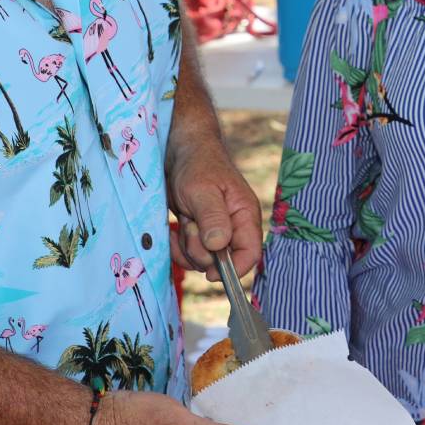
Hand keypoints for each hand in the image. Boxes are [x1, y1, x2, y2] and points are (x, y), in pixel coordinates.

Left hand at [167, 131, 261, 281]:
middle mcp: (233, 227)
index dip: (235, 269)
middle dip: (200, 251)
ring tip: (184, 219)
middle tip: (191, 225)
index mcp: (245, 216)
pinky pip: (188, 254)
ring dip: (186, 247)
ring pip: (202, 260)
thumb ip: (213, 218)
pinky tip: (173, 228)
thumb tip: (218, 247)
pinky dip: (177, 247)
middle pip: (222, 262)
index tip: (211, 273)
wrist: (178, 150)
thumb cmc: (197, 164)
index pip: (251, 253)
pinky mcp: (198, 233)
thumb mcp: (202, 190)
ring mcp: (214, 231)